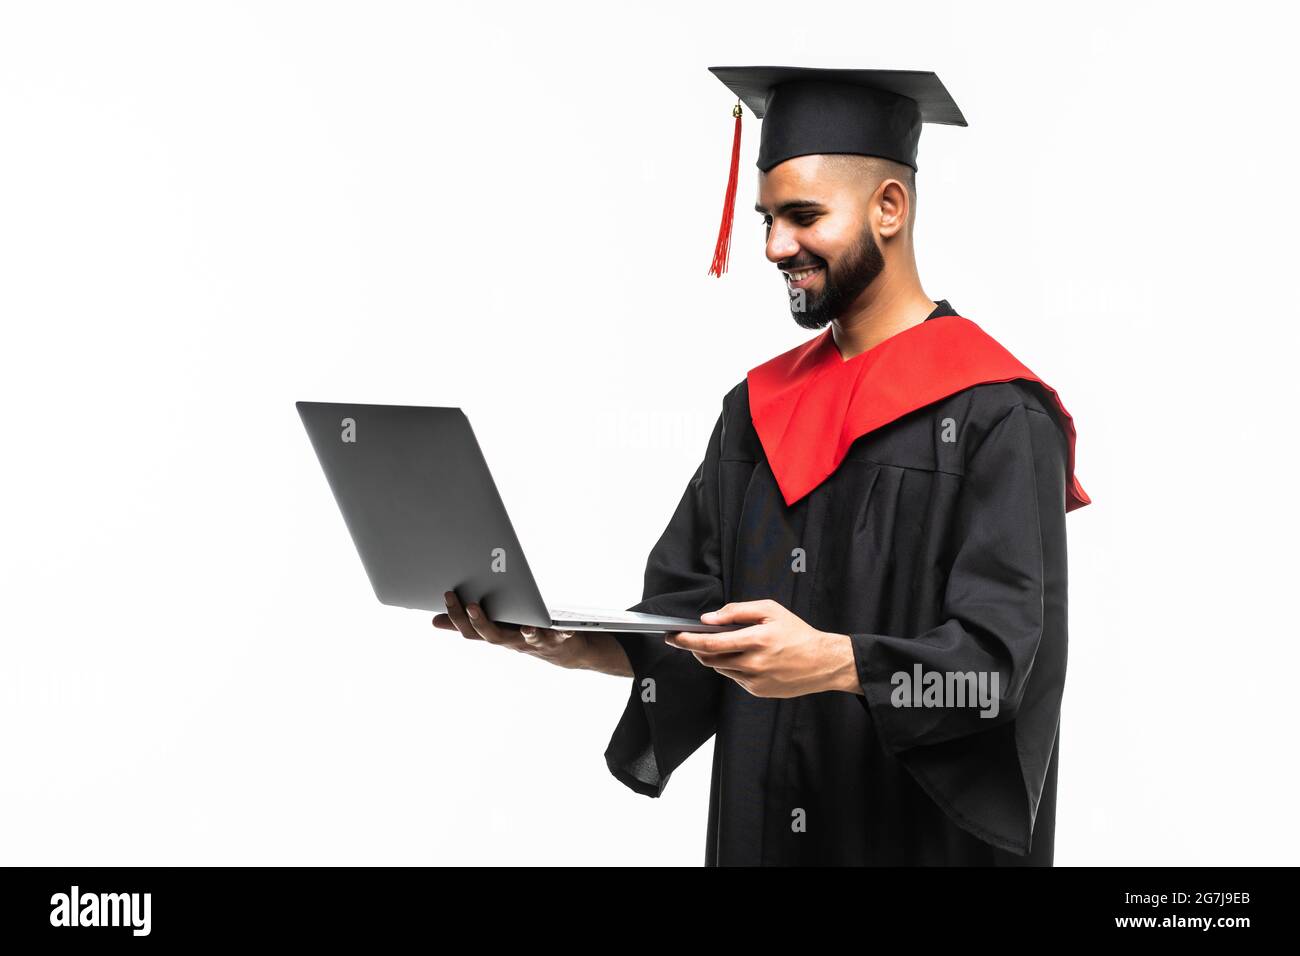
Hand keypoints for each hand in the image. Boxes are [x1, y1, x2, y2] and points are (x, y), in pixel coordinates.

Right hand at [432, 589, 629, 674]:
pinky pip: (559, 637)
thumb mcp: (493, 628)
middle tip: (471, 605)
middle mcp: (512, 642)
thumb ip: (466, 625)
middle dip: (481, 621)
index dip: (456, 615)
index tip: (447, 593)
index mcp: (496, 635)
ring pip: (528, 640)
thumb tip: (434, 621)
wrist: (561, 652)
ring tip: (527, 627)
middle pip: (493, 636)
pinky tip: (566, 628)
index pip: (469, 630)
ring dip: (527, 634)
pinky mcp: (557, 640)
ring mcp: (534, 643)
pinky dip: (562, 633)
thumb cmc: (522, 634)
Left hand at [665, 599, 859, 698]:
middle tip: (685, 639)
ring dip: (713, 656)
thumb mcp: (770, 610)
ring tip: (720, 644)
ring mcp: (755, 680)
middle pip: (709, 658)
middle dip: (694, 648)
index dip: (687, 640)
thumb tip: (708, 619)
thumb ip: (737, 611)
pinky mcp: (757, 691)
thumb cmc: (796, 632)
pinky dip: (731, 666)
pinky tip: (743, 657)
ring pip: (719, 668)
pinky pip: (734, 677)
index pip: (711, 643)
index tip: (673, 635)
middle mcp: (754, 663)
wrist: (823, 662)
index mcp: (757, 640)